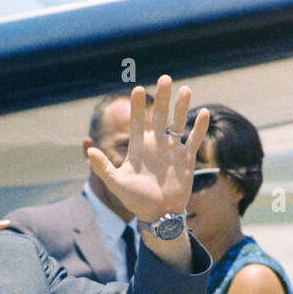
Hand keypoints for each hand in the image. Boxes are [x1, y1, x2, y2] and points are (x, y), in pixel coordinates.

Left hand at [87, 75, 209, 222]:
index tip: (137, 90)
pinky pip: (193, 140)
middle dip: (162, 98)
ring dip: (182, 107)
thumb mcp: (117, 184)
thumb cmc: (136, 201)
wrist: (159, 214)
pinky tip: (204, 113)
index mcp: (139, 148)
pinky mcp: (186, 159)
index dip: (138, 107)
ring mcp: (172, 150)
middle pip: (160, 116)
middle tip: (165, 78)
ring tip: (185, 89)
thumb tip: (88, 151)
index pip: (138, 122)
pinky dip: (199, 128)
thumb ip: (103, 167)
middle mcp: (156, 145)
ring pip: (178, 123)